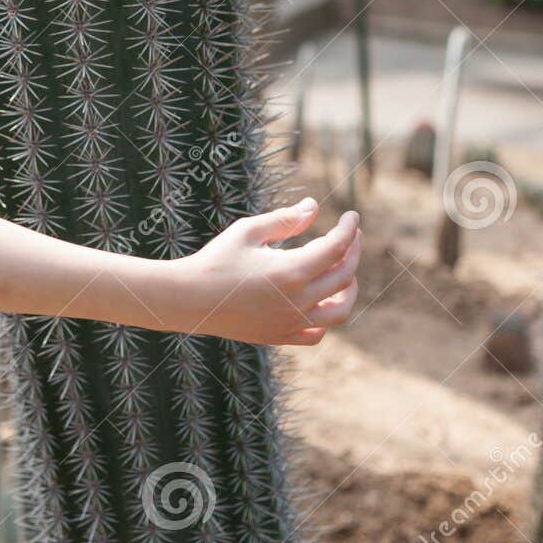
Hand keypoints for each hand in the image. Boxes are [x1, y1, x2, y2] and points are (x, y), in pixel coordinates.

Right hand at [181, 199, 360, 345]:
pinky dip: (325, 318)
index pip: (336, 247)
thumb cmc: (216, 259)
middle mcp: (297, 300)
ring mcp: (290, 322)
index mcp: (291, 271)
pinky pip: (316, 333)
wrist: (189, 299)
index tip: (352, 217)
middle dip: (352, 252)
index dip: (349, 229)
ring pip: (339, 312)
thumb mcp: (248, 231)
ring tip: (344, 273)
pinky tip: (319, 302)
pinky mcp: (279, 336)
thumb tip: (313, 207)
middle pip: (344, 277)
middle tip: (351, 237)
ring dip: (348, 290)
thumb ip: (284, 219)